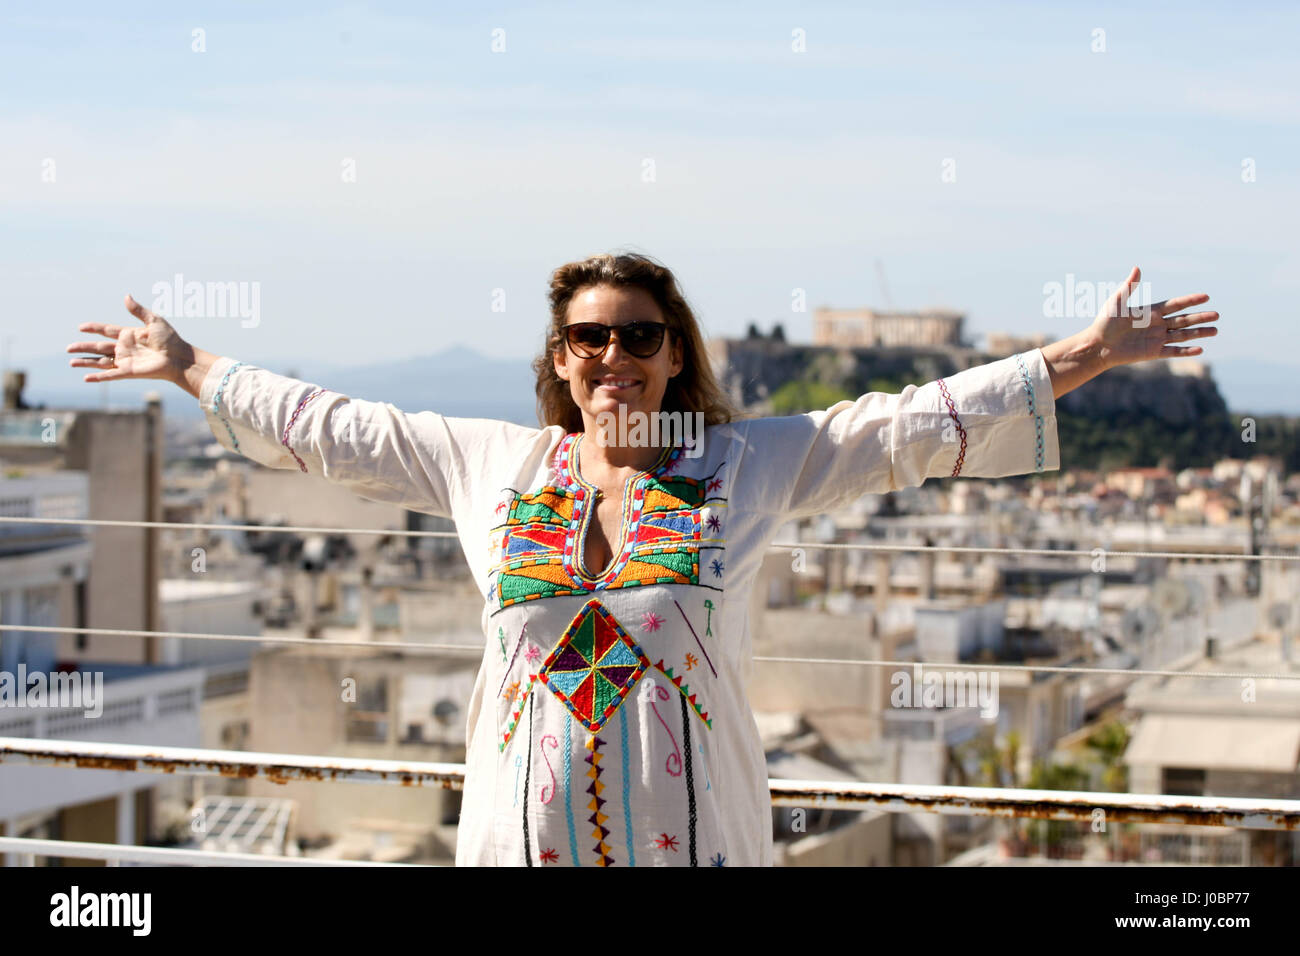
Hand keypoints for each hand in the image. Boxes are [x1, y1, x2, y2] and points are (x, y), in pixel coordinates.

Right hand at [67, 295, 194, 384]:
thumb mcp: (153, 321)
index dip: (94, 328)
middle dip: (83, 347)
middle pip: (99, 347)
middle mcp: (125, 348)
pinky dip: (98, 377)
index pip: (107, 331)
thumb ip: (138, 310)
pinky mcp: (128, 371)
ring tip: (70, 361)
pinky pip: (110, 375)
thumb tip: (126, 296)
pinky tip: (85, 378)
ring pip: (100, 362)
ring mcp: (125, 360)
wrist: (179, 357)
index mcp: (129, 335)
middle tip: (68, 347)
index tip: (81, 327)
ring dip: (85, 362)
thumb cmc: (170, 339)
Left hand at [1085, 266, 1218, 369]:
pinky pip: (1172, 351)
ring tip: (1215, 330)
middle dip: (1200, 317)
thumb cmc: (1105, 322)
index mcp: (1151, 312)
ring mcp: (1156, 339)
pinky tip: (1200, 349)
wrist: (1097, 344)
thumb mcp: (1117, 302)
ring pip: (1182, 336)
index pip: (1176, 304)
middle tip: (1217, 315)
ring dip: (1199, 333)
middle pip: (1183, 320)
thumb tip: (1137, 268)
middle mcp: (1157, 325)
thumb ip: (1129, 287)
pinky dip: (1186, 351)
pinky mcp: (1152, 353)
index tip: (1206, 296)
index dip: (1190, 301)